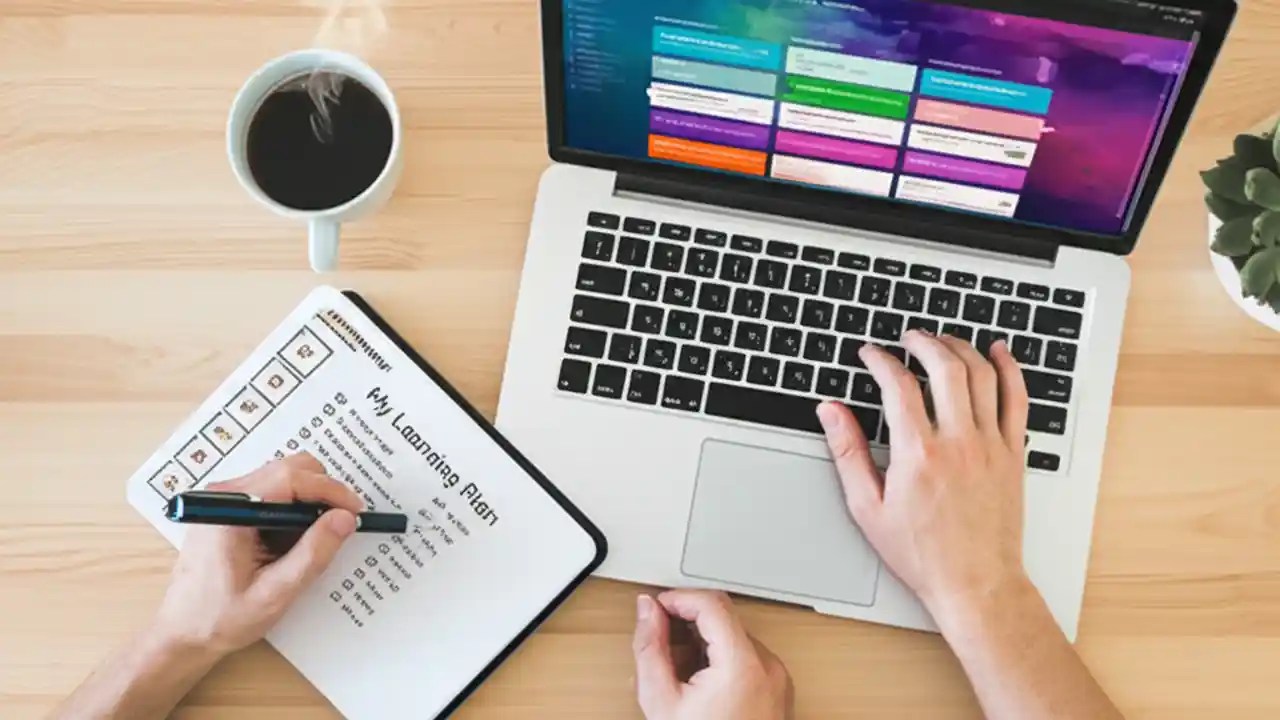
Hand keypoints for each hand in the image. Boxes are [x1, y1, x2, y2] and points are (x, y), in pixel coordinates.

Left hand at [153, 453, 362, 657]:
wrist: (182, 633)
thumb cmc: (221, 618)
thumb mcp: (275, 593)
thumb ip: (312, 554)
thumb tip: (345, 519)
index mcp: (230, 509)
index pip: (291, 477)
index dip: (330, 489)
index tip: (355, 511)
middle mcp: (225, 494)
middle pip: (290, 468)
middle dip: (323, 491)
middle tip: (340, 524)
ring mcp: (225, 498)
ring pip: (285, 478)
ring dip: (309, 501)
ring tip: (318, 537)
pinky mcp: (230, 508)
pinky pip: (274, 493)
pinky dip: (295, 508)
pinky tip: (296, 540)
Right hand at [632, 589, 791, 719]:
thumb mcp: (661, 700)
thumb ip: (649, 647)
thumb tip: (647, 610)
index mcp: (742, 665)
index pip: (712, 604)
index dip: (678, 597)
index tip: (656, 606)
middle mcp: (768, 666)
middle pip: (724, 618)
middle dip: (686, 623)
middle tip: (657, 642)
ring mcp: (777, 679)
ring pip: (734, 637)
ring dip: (701, 643)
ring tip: (677, 675)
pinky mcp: (778, 690)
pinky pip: (747, 658)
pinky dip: (719, 660)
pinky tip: (698, 686)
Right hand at [816, 331, 1030, 622]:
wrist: (976, 583)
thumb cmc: (922, 554)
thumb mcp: (868, 507)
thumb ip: (848, 452)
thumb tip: (831, 412)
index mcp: (918, 454)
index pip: (898, 385)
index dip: (880, 360)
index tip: (871, 353)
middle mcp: (958, 442)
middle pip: (945, 368)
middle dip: (923, 342)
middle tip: (909, 337)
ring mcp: (990, 446)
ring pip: (982, 375)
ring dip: (961, 348)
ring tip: (943, 340)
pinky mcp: (1013, 454)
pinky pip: (1017, 399)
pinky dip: (1010, 369)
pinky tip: (999, 353)